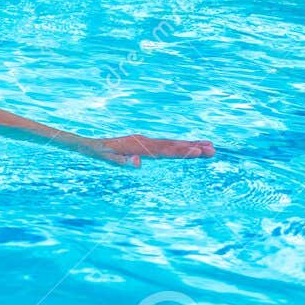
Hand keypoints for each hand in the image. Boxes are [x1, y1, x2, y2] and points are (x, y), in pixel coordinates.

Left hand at [83, 134, 215, 166]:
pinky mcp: (145, 143)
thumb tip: (137, 163)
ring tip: (210, 147)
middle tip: (213, 150)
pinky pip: (166, 144)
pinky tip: (190, 146)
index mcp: (139, 146)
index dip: (182, 152)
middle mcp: (146, 141)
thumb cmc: (99, 154)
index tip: (199, 152)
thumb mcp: (107, 160)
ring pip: (172, 143)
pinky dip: (179, 145)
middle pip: (173, 145)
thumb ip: (122, 162)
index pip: (165, 150)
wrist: (91, 145)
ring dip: (190, 145)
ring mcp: (146, 141)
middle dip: (193, 148)